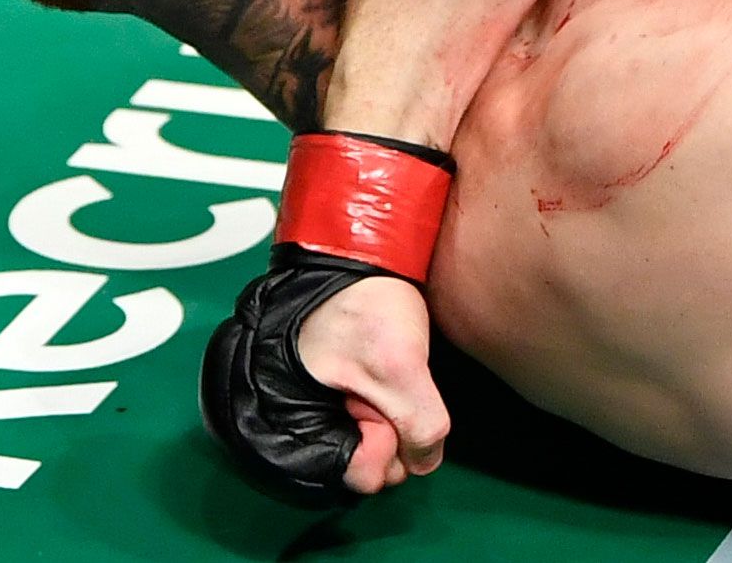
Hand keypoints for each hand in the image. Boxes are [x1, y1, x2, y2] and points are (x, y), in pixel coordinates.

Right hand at [301, 272, 448, 487]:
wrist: (356, 255)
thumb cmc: (363, 303)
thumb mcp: (401, 365)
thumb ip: (420, 424)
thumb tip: (425, 461)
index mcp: (307, 429)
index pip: (365, 476)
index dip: (386, 445)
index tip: (383, 405)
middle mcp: (318, 427)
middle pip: (377, 461)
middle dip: (393, 429)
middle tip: (388, 381)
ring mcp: (338, 409)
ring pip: (385, 438)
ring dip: (395, 412)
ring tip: (387, 370)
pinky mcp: (353, 392)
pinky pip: (385, 415)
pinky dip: (395, 399)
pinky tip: (391, 369)